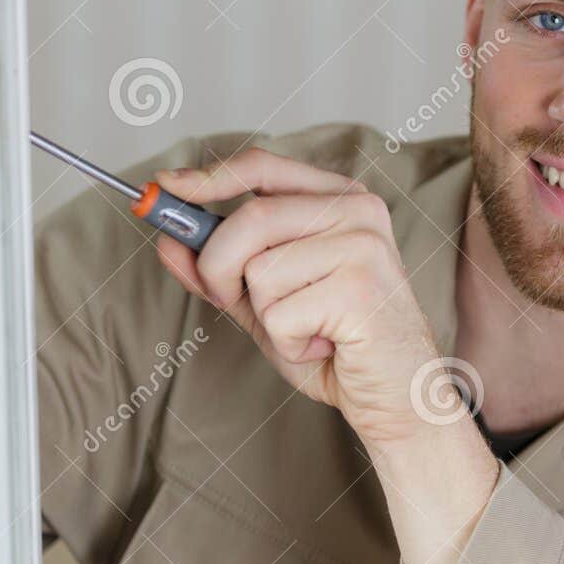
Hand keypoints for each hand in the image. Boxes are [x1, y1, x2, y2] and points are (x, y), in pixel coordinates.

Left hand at [152, 148, 452, 450]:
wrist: (398, 395)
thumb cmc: (338, 344)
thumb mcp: (266, 302)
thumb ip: (221, 270)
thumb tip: (168, 240)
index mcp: (340, 199)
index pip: (263, 168)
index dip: (208, 178)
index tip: (166, 189)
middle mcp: (358, 211)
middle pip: (248, 220)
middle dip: (219, 271)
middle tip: (243, 304)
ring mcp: (363, 247)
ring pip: (259, 272)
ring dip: (266, 317)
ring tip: (309, 328)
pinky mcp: (360, 289)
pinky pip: (279, 315)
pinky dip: (288, 344)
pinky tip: (325, 345)